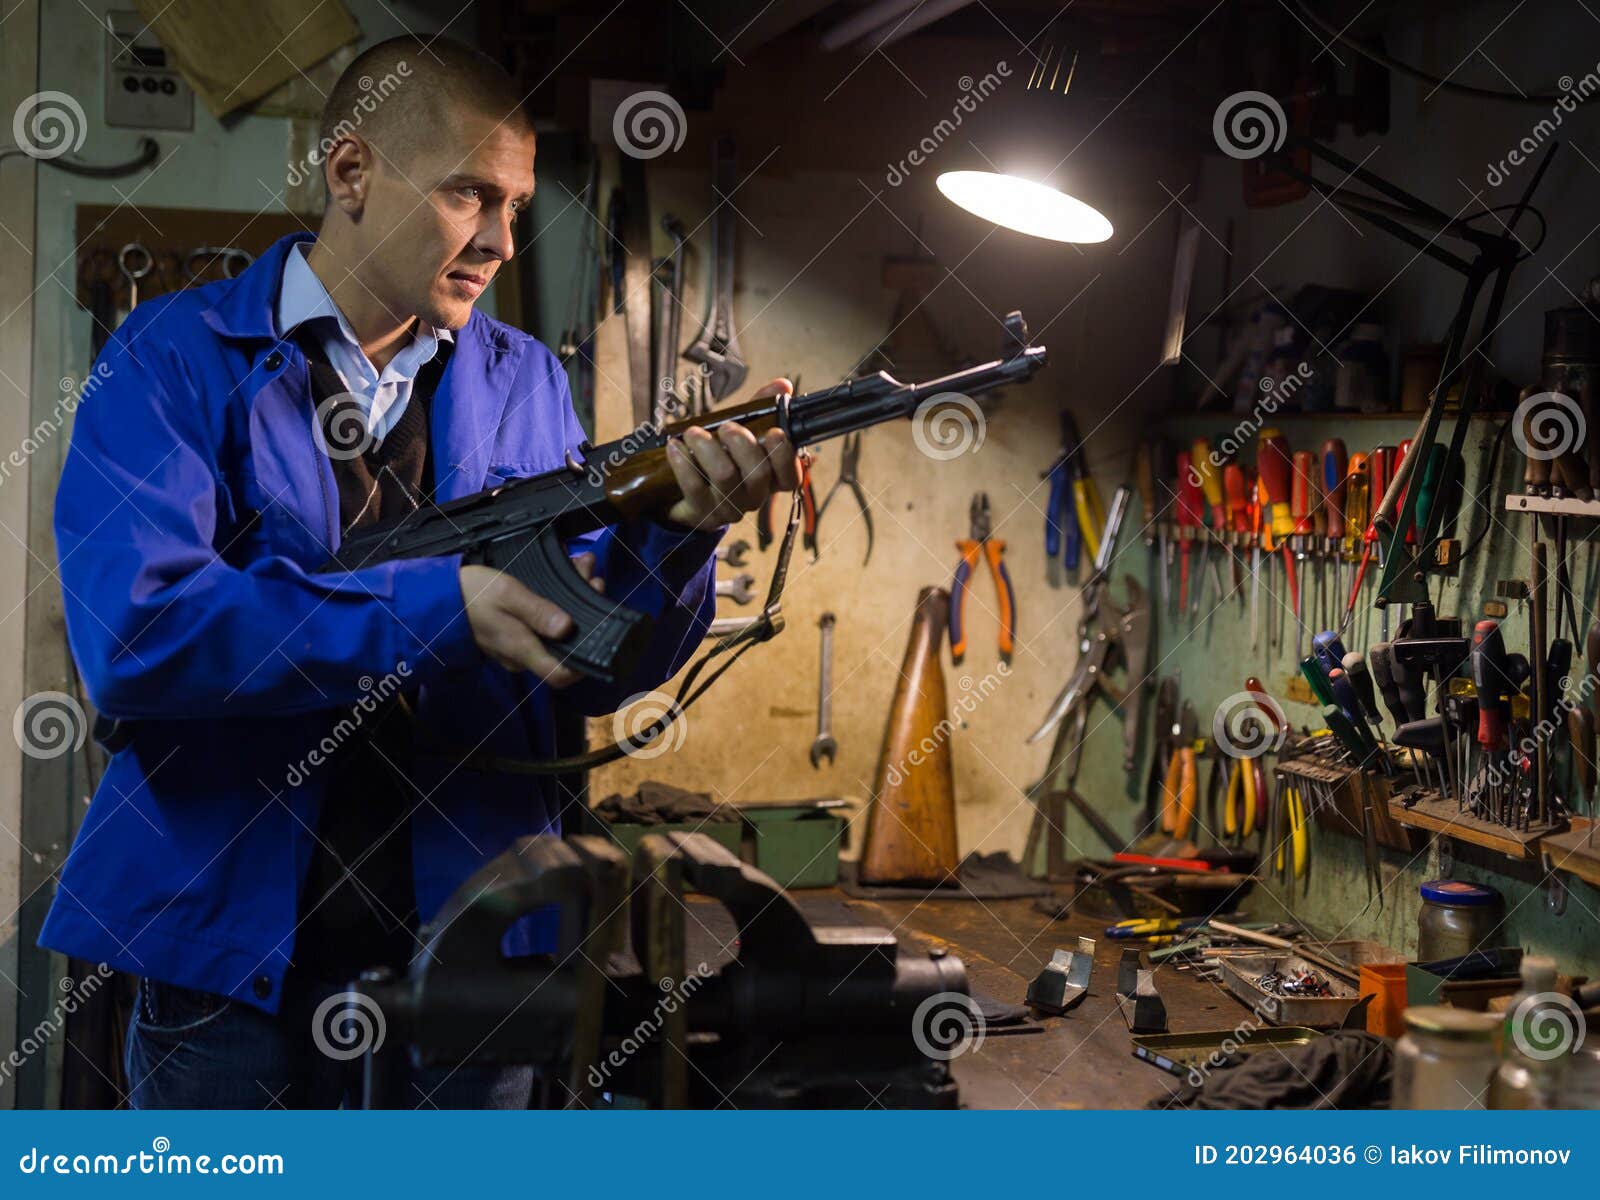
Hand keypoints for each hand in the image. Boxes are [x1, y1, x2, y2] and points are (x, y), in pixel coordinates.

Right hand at [459, 556, 603, 687]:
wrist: (437, 596)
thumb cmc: (471, 593)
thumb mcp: (506, 594)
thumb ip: (537, 612)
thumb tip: (567, 628)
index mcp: (522, 650)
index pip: (562, 676)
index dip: (586, 665)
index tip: (602, 633)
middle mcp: (523, 656)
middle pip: (564, 648)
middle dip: (586, 614)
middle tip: (594, 579)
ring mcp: (517, 648)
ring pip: (555, 632)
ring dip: (573, 602)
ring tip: (583, 567)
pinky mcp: (514, 636)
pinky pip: (541, 625)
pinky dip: (556, 603)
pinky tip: (565, 575)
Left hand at [663, 378, 800, 530]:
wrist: (687, 495)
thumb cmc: (722, 459)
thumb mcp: (743, 433)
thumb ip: (763, 410)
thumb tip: (782, 385)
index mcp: (771, 479)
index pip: (790, 476)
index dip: (785, 455)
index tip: (776, 432)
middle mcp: (754, 496)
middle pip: (758, 474)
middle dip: (743, 445)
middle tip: (727, 427)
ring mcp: (729, 507)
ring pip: (725, 477)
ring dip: (709, 449)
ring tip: (693, 432)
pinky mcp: (702, 511)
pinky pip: (694, 487)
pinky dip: (684, 463)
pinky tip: (675, 446)